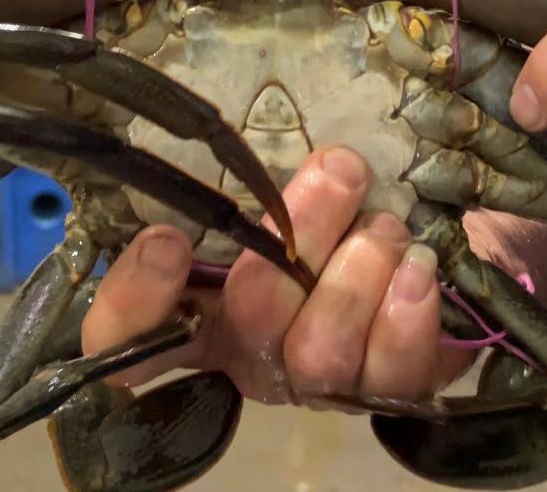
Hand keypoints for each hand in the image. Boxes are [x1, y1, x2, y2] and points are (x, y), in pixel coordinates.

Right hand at [80, 146, 472, 403]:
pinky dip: (407, 315)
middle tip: (342, 170)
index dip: (134, 305)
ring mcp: (318, 384)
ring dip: (359, 274)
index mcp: (202, 318)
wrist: (406, 296)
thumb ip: (250, 194)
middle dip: (302, 232)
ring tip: (387, 227)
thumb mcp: (270, 215)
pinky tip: (418, 270)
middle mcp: (251, 359)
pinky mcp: (385, 393)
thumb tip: (268, 154)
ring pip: (321, 350)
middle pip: (253, 314)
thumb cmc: (321, 242)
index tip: (166, 241)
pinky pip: (393, 373)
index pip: (129, 341)